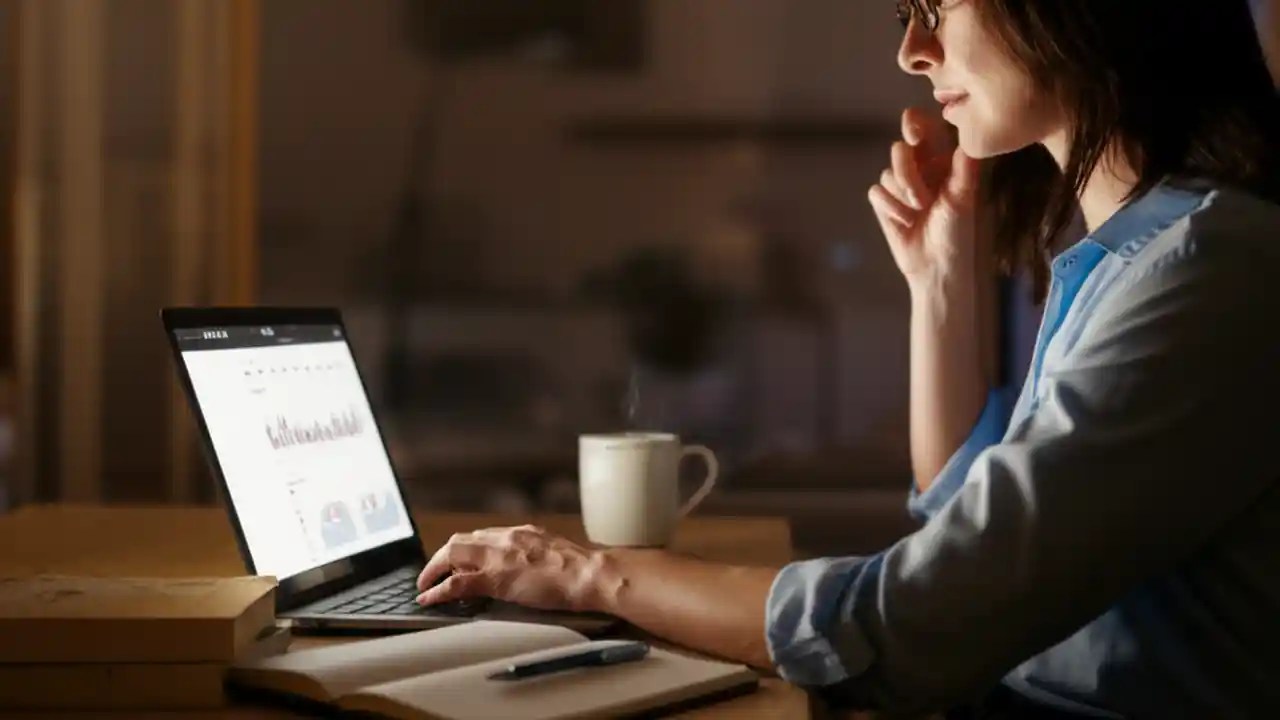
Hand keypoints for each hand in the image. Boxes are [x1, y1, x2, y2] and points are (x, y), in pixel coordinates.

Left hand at [415, 526, 609, 612]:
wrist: (588, 574)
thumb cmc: (580, 570)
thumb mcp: (552, 553)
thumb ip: (535, 554)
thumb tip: (527, 566)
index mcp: (521, 532)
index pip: (482, 535)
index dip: (465, 548)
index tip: (458, 560)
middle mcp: (506, 537)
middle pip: (461, 540)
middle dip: (442, 556)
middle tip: (432, 572)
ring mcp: (499, 555)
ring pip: (453, 553)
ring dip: (434, 568)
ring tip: (425, 584)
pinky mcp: (495, 577)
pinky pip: (457, 583)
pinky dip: (439, 590)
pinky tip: (429, 598)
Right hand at [868, 108, 981, 288]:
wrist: (936, 263)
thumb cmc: (956, 231)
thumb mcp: (962, 198)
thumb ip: (963, 168)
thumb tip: (968, 142)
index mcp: (941, 159)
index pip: (924, 126)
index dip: (914, 123)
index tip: (914, 135)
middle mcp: (919, 167)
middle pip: (899, 150)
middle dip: (907, 175)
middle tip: (922, 200)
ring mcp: (898, 184)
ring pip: (886, 174)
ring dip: (901, 198)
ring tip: (918, 215)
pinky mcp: (883, 201)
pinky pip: (876, 192)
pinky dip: (890, 208)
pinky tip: (904, 222)